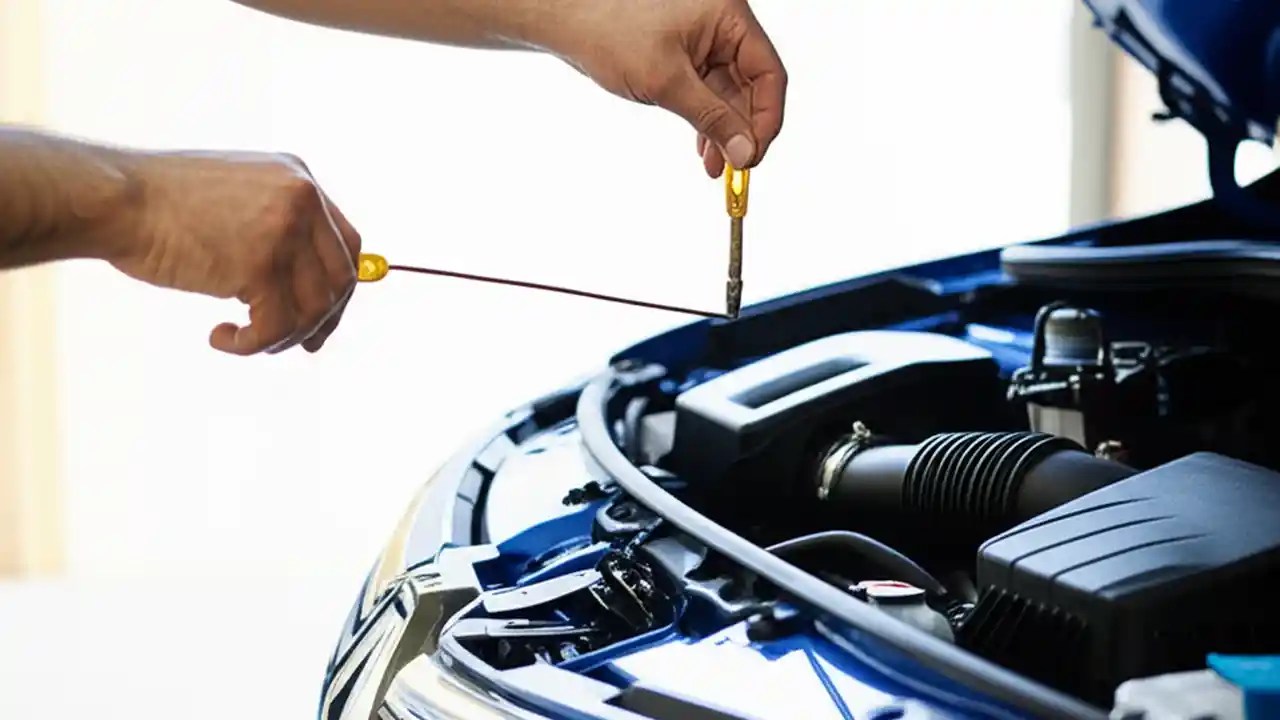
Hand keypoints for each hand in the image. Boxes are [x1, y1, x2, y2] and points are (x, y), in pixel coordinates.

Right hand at [108, 151, 360, 354]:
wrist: (115, 198)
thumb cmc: (159, 202)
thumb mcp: (235, 195)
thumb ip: (275, 224)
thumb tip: (307, 285)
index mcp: (298, 177)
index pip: (347, 243)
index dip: (338, 286)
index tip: (320, 316)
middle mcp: (301, 200)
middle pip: (341, 278)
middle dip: (324, 319)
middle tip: (301, 344)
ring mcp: (283, 232)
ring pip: (314, 309)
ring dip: (284, 337)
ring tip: (246, 339)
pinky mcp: (259, 266)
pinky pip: (277, 328)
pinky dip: (252, 346)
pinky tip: (220, 338)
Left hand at [539, 0, 786, 176]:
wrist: (567, 21)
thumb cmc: (609, 29)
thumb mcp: (667, 81)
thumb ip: (711, 118)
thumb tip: (745, 150)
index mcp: (728, 16)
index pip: (768, 72)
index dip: (766, 117)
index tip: (754, 154)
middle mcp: (720, 26)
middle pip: (752, 85)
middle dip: (742, 130)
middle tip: (736, 167)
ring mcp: (703, 42)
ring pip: (728, 94)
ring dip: (724, 131)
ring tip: (717, 166)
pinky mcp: (684, 57)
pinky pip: (707, 93)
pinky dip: (706, 120)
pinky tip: (704, 148)